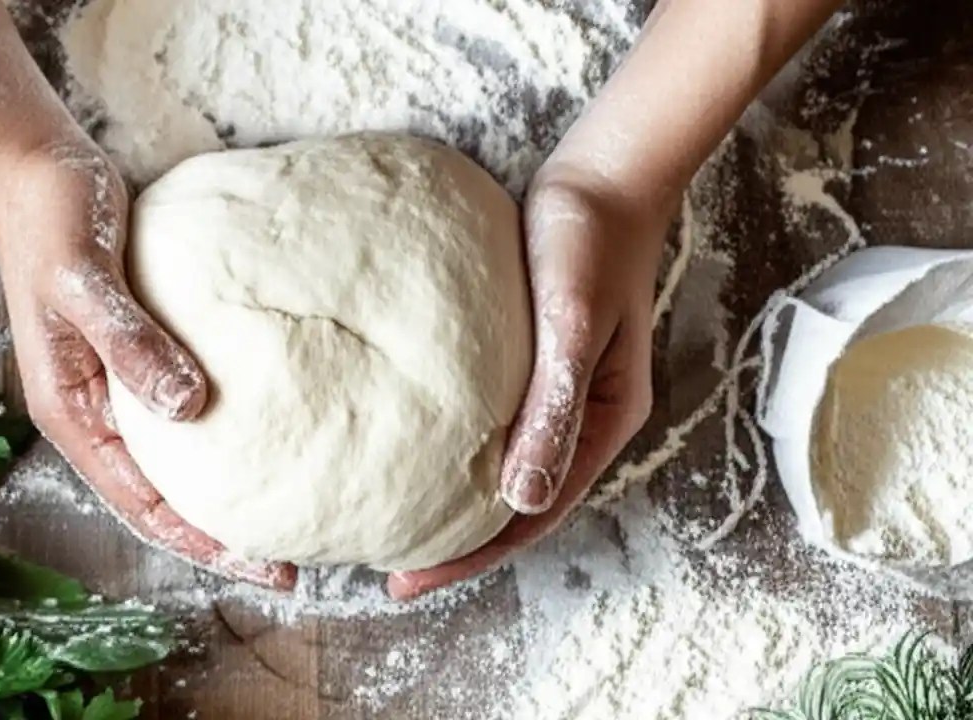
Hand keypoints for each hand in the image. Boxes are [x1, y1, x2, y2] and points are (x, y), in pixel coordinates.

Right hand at [0, 138, 296, 590]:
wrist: (40, 166)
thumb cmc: (52, 220)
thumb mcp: (83, 282)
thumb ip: (130, 342)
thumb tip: (189, 408)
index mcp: (72, 411)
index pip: (144, 504)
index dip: (204, 542)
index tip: (267, 567)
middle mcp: (97, 409)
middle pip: (165, 495)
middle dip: (223, 533)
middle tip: (296, 558)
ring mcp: (120, 381)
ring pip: (180, 457)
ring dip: (228, 486)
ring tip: (290, 508)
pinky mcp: (144, 348)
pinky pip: (188, 405)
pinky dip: (226, 428)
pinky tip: (272, 427)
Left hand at [387, 166, 665, 600]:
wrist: (599, 177)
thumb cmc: (588, 244)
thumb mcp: (572, 324)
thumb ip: (553, 408)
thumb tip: (520, 501)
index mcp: (602, 422)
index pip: (533, 514)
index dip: (472, 556)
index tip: (409, 581)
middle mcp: (580, 419)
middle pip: (516, 503)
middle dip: (458, 544)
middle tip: (389, 571)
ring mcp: (553, 393)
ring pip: (501, 467)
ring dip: (454, 502)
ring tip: (394, 525)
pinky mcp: (526, 363)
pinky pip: (488, 423)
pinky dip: (453, 449)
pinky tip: (409, 450)